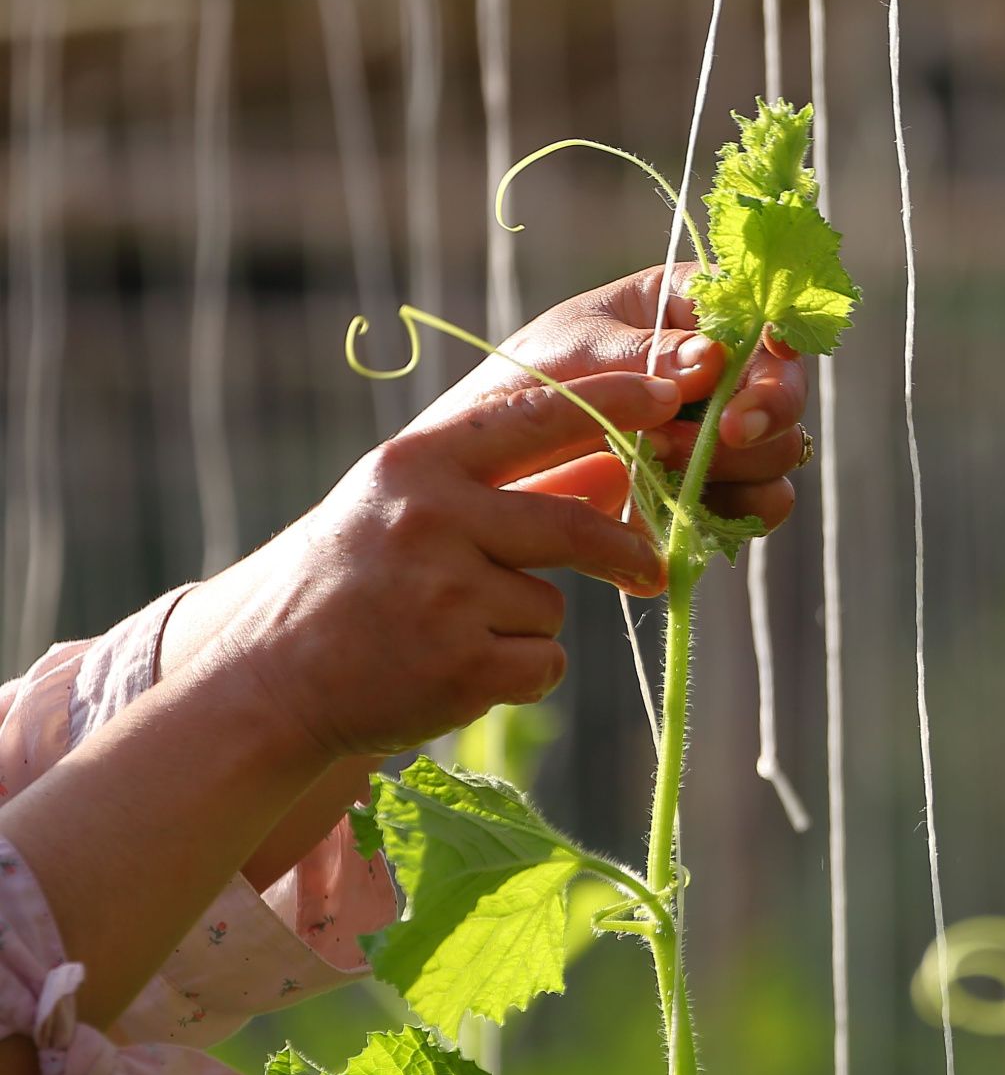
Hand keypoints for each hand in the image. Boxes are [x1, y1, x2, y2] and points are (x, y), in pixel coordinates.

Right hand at [209, 371, 683, 761]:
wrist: (268, 679)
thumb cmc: (351, 581)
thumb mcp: (403, 506)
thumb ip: (499, 482)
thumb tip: (615, 464)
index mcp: (416, 467)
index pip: (532, 417)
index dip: (608, 402)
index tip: (667, 394)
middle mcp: (430, 520)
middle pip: (572, 526)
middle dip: (623, 552)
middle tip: (648, 566)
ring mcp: (445, 595)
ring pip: (552, 606)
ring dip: (524, 626)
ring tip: (452, 631)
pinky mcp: (462, 666)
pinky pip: (543, 663)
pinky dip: (518, 673)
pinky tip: (455, 670)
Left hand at [427, 267, 811, 534]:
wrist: (489, 472)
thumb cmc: (523, 386)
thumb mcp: (570, 354)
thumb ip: (639, 354)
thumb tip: (712, 359)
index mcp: (688, 309)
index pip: (758, 310)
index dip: (780, 328)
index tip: (775, 349)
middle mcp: (721, 370)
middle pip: (784, 384)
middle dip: (761, 411)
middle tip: (720, 433)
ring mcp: (724, 434)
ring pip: (781, 449)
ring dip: (738, 463)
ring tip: (661, 461)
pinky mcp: (718, 490)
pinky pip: (763, 505)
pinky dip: (738, 511)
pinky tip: (689, 507)